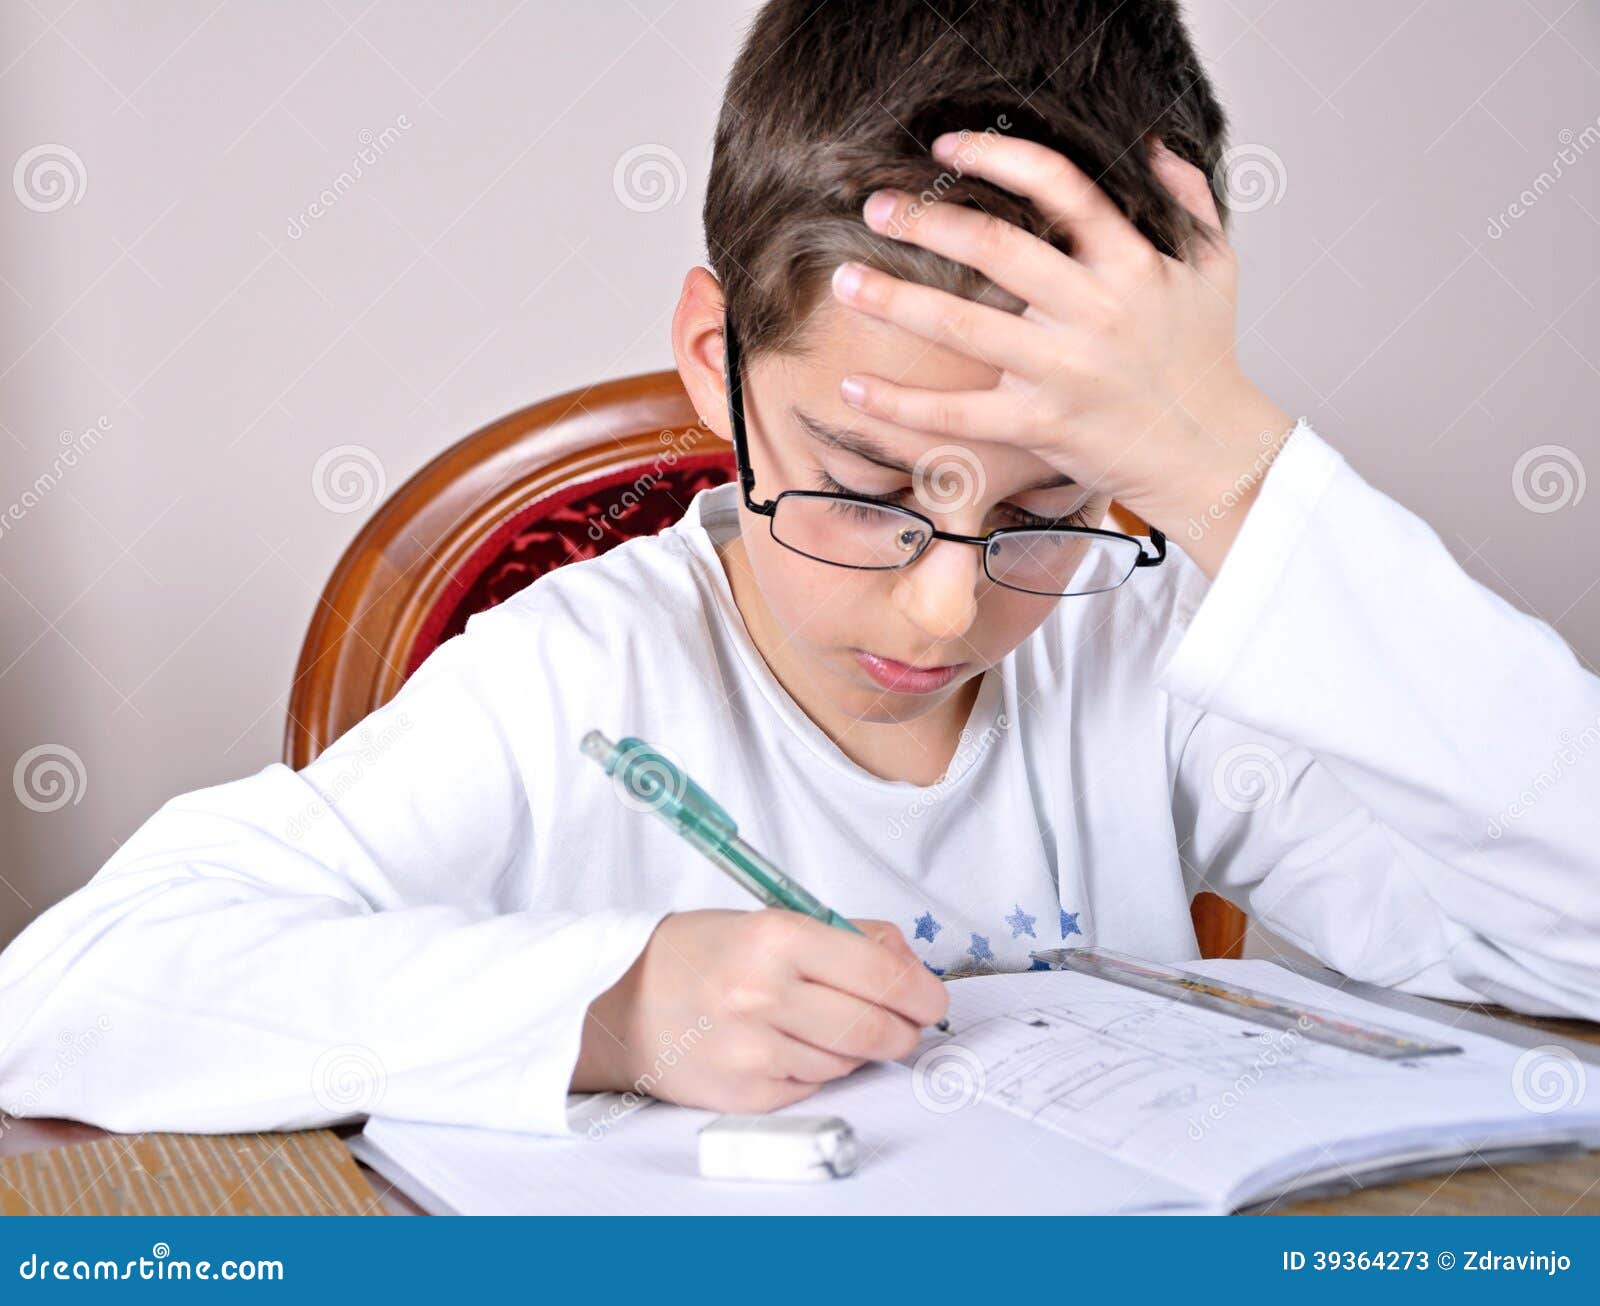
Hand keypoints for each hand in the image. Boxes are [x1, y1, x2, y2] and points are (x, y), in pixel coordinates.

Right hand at [571, 909, 948, 1113]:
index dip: (920, 990)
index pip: (880, 972)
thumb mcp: (769, 921)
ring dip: (854, 1047)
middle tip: (907, 1023)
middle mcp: (764, 993)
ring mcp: (754, 1049)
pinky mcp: (746, 1093)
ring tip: (822, 1024)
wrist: (618, 1002)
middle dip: (903, 1029)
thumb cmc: (696, 956)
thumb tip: (908, 962)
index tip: (931, 997)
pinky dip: (817, 1070)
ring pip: (848, 1061)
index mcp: (775, 938)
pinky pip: (814, 1086)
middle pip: (874, 1027)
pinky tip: (790, 1046)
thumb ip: (846, 936)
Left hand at [829, 132, 1294, 575]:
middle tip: (877, 207)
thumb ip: (1186, 198)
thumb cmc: (1203, 355)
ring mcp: (1063, 371)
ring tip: (845, 280)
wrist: (1208, 452)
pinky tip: (854, 387)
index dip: (1000, 158)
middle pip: (996, 249)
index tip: (947, 146)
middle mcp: (1095, 311)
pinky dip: (900, 404)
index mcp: (1132, 263)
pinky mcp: (1039, 426)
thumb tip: (1150, 143)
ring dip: (894, 300)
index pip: (1062, 189)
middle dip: (928, 221)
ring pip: (962, 328)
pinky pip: (955, 416)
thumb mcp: (1213, 266)